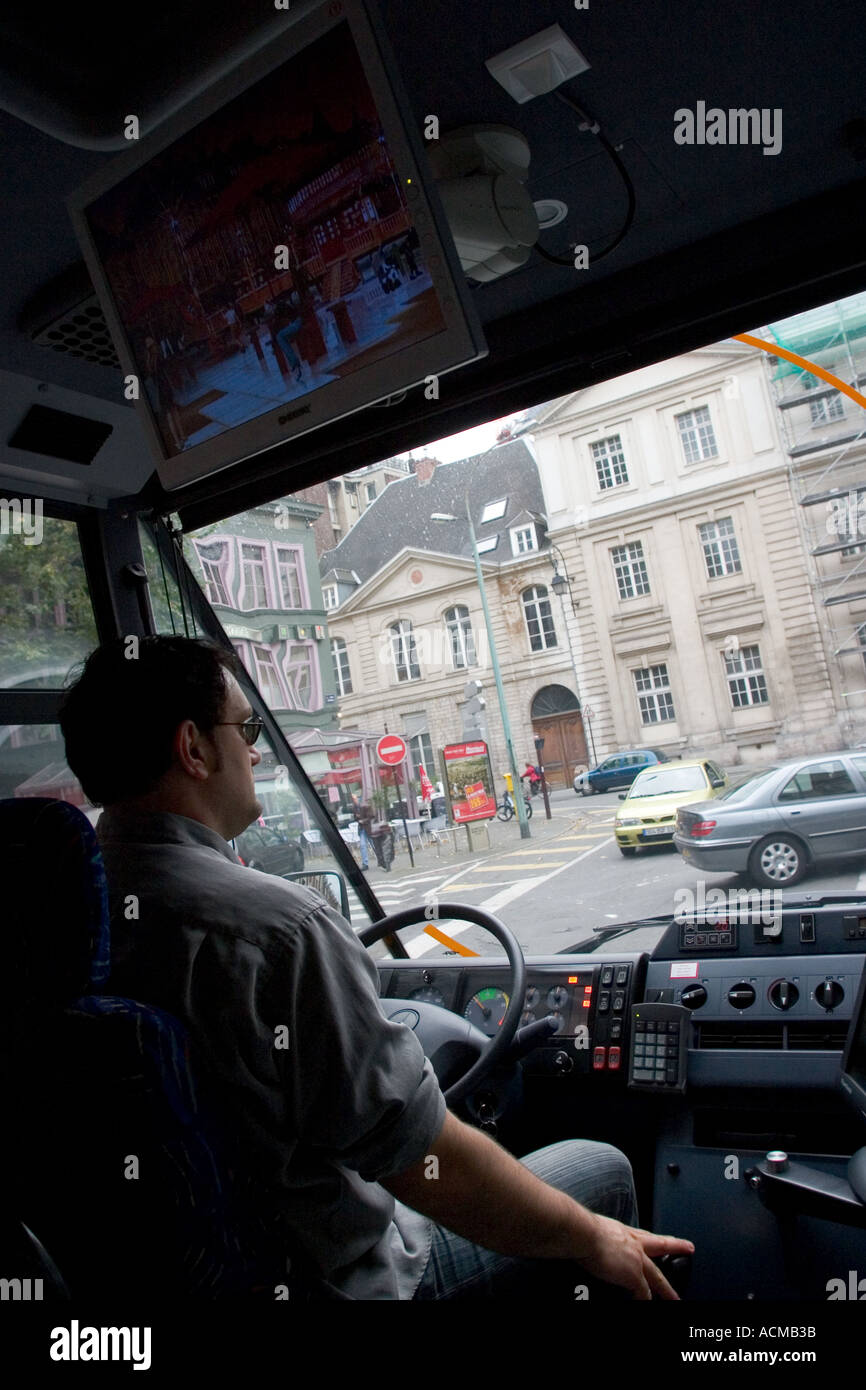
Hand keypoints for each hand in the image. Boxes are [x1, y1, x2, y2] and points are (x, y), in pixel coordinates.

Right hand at [577, 1213, 693, 1299]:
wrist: (583, 1233)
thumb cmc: (582, 1229)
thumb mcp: (596, 1230)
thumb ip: (601, 1240)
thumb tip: (593, 1247)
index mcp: (624, 1232)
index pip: (646, 1235)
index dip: (656, 1237)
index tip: (666, 1237)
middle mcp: (633, 1243)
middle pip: (661, 1246)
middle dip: (677, 1247)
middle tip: (689, 1248)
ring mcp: (636, 1259)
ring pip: (658, 1278)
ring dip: (667, 1290)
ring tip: (675, 1299)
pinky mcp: (634, 1275)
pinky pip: (644, 1293)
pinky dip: (644, 1300)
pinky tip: (645, 1303)